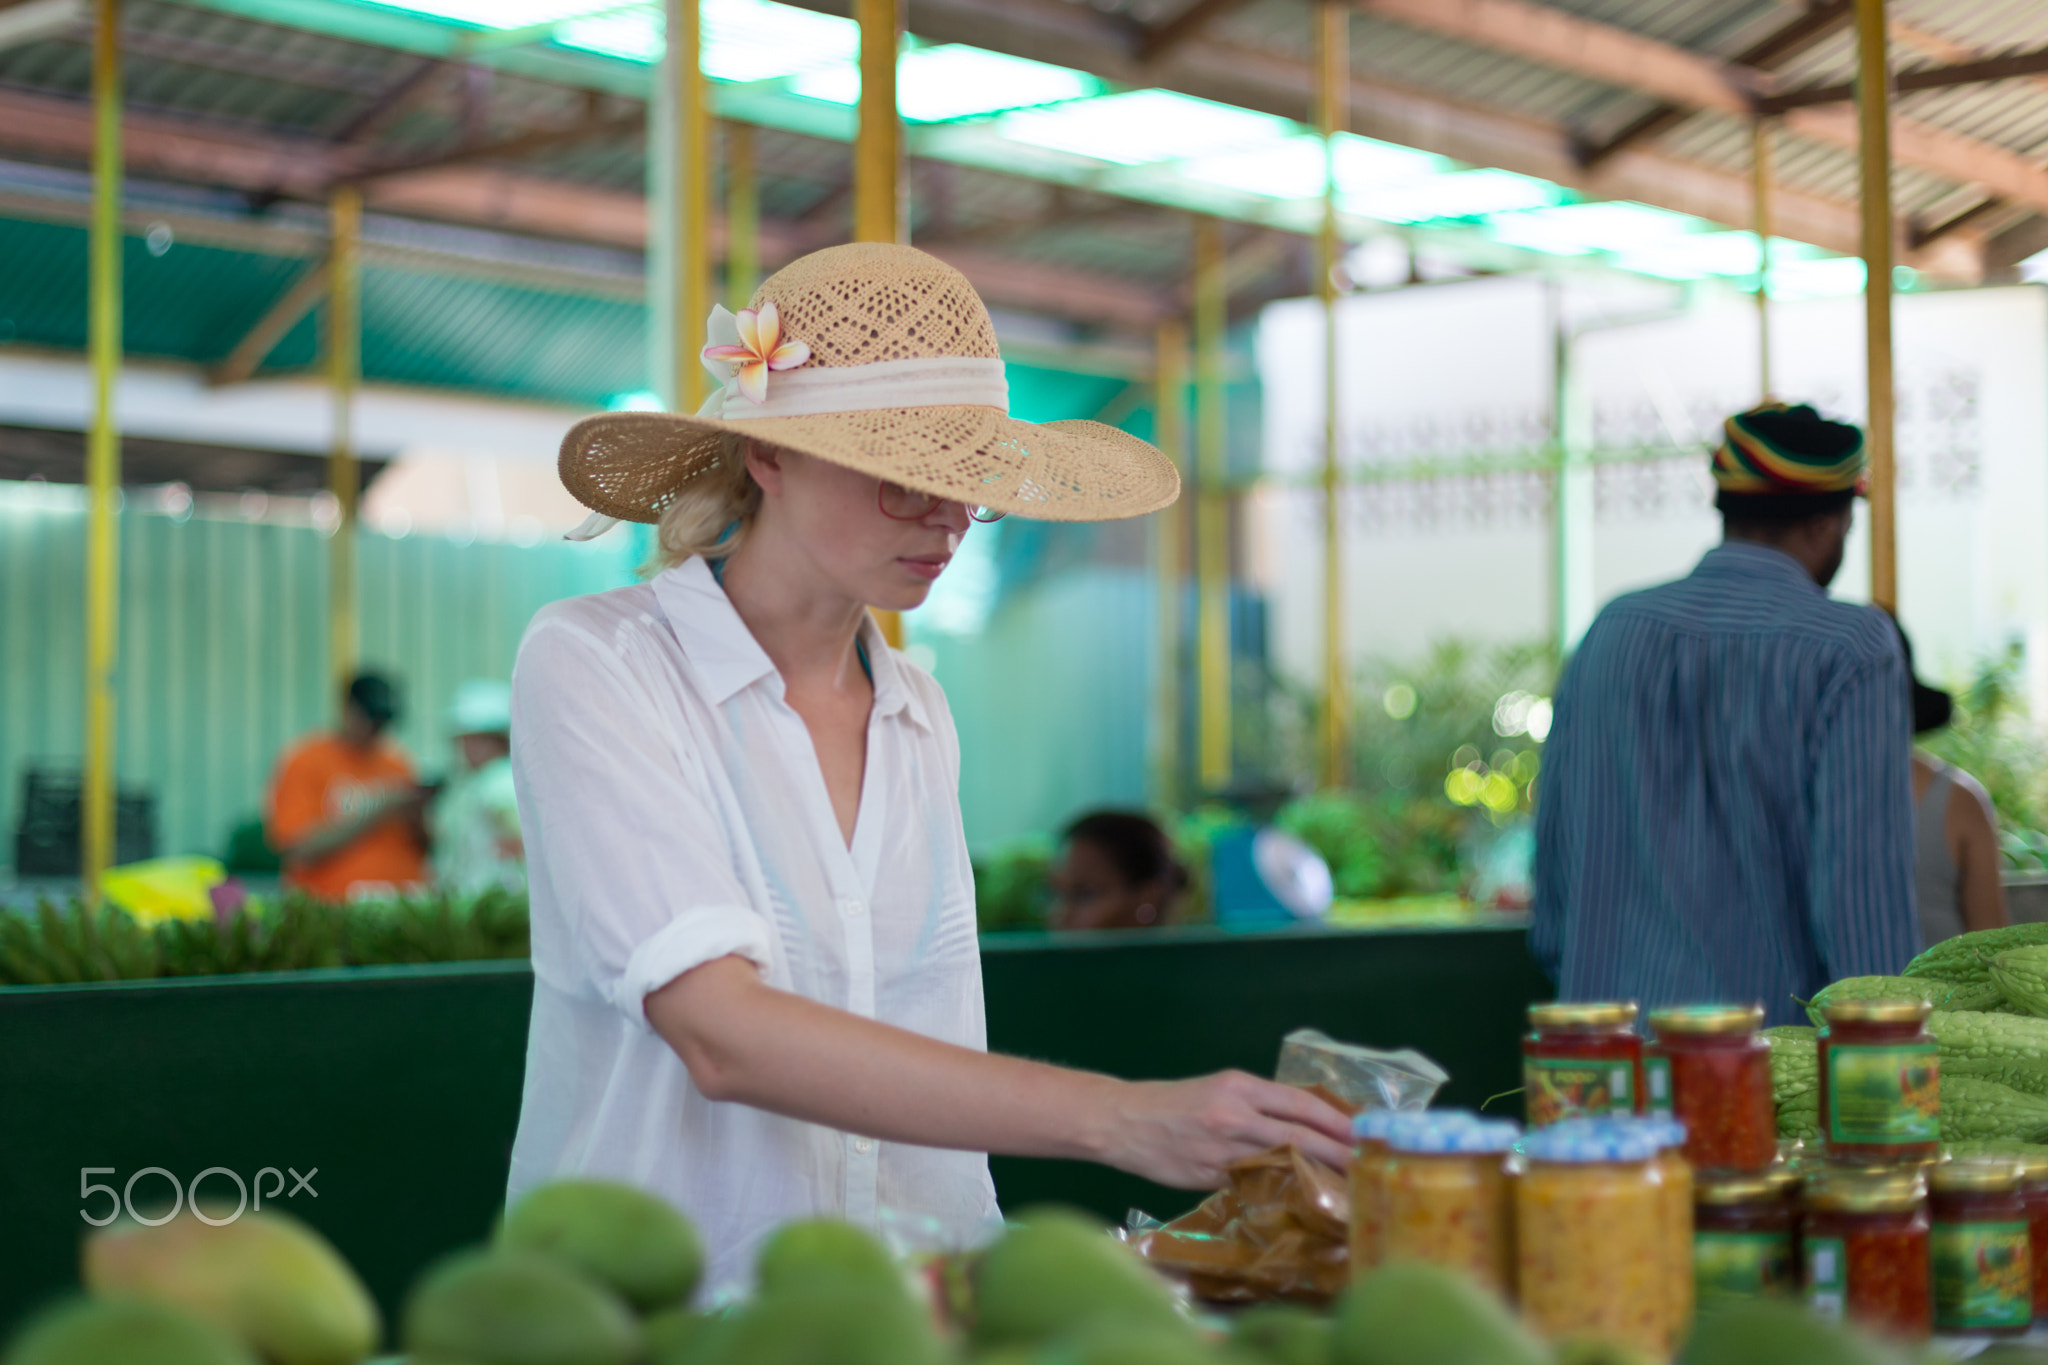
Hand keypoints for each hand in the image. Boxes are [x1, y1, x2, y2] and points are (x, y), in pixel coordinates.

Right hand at [1098, 1071, 1353, 1188]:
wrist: (1123, 1121)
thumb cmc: (1174, 1104)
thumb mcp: (1218, 1090)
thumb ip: (1257, 1107)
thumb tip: (1302, 1127)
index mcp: (1238, 1086)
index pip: (1299, 1103)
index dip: (1335, 1120)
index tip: (1362, 1132)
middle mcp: (1233, 1114)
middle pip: (1299, 1135)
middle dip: (1338, 1152)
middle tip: (1365, 1165)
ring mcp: (1221, 1148)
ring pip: (1280, 1162)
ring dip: (1315, 1174)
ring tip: (1343, 1185)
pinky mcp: (1208, 1175)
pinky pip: (1253, 1184)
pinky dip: (1279, 1189)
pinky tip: (1299, 1197)